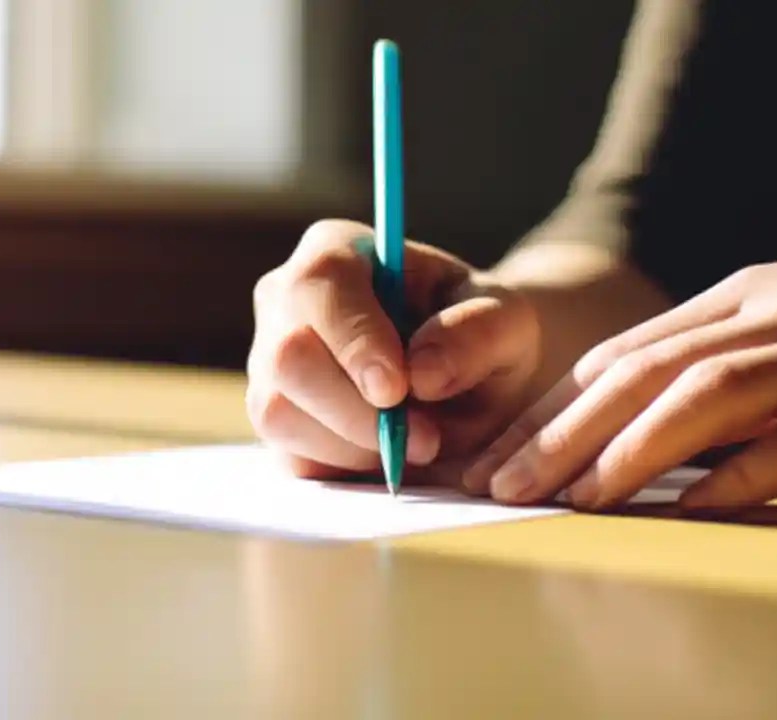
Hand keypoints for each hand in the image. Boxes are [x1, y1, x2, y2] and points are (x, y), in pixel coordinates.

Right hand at [246, 219, 540, 478]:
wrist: (473, 380)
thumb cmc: (481, 335)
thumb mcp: (507, 323)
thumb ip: (477, 333)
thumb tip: (423, 372)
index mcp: (336, 250)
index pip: (319, 284)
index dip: (353, 339)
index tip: (397, 389)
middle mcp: (285, 300)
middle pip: (287, 357)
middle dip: (357, 412)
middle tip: (425, 437)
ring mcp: (268, 361)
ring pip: (279, 413)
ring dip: (354, 445)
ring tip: (414, 442)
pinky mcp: (274, 416)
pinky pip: (287, 454)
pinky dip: (343, 467)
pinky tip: (385, 452)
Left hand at [465, 256, 776, 509]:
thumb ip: (708, 379)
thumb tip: (610, 441)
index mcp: (742, 297)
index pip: (620, 357)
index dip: (551, 409)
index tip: (496, 458)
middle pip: (643, 372)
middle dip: (561, 432)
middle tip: (502, 485)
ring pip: (708, 392)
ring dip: (630, 450)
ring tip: (573, 499)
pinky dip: (744, 471)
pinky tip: (691, 506)